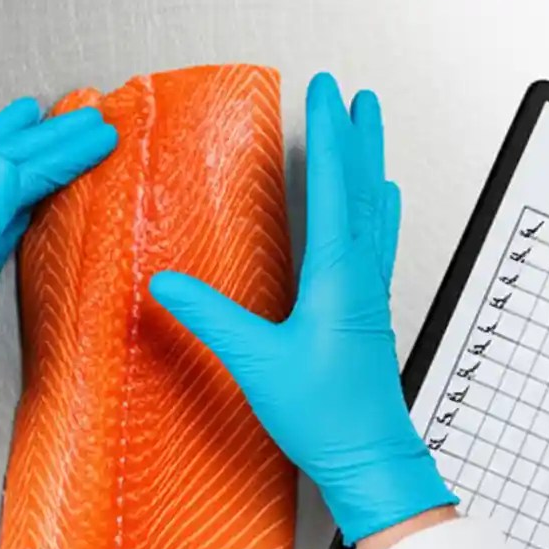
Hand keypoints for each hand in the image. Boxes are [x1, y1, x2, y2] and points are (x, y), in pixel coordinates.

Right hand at [151, 73, 455, 543]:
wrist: (371, 457)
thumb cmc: (324, 415)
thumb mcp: (256, 363)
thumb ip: (211, 318)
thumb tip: (165, 282)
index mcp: (337, 275)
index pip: (332, 186)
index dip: (327, 134)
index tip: (326, 91)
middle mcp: (360, 275)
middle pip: (363, 188)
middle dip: (357, 136)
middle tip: (356, 95)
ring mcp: (370, 291)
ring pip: (375, 211)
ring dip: (371, 165)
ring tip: (372, 132)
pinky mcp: (369, 310)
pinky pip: (379, 242)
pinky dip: (379, 210)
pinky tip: (382, 205)